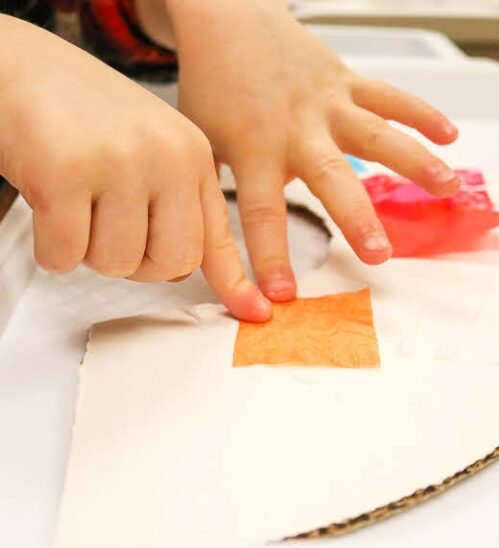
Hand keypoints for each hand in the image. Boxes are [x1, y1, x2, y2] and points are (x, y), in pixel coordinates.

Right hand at [0, 15, 270, 320]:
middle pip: (172, 262)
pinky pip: (65, 255)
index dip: (236, 282)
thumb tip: (189, 273)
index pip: (218, 235)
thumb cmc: (84, 118)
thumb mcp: (151, 151)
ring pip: (116, 262)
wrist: (20, 67)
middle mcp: (167, 156)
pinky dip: (50, 246)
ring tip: (76, 202)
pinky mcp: (67, 172)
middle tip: (108, 228)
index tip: (257, 312)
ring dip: (87, 249)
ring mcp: (120, 162)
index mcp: (192, 155)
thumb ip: (177, 206)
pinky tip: (47, 202)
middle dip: (136, 263)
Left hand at [167, 0, 459, 301]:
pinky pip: (390, 96)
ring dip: (415, 161)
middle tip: (378, 256)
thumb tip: (201, 253)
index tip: (281, 295)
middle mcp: (296, 127)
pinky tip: (452, 135)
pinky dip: (422, 114)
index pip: (261, 211)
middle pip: (330, 177)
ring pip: (376, 133)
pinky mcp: (347, 81)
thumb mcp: (199, 143)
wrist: (227, 19)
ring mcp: (327, 102)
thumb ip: (210, 196)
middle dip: (356, 218)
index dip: (270, 255)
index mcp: (253, 147)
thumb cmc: (213, 90)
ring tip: (448, 188)